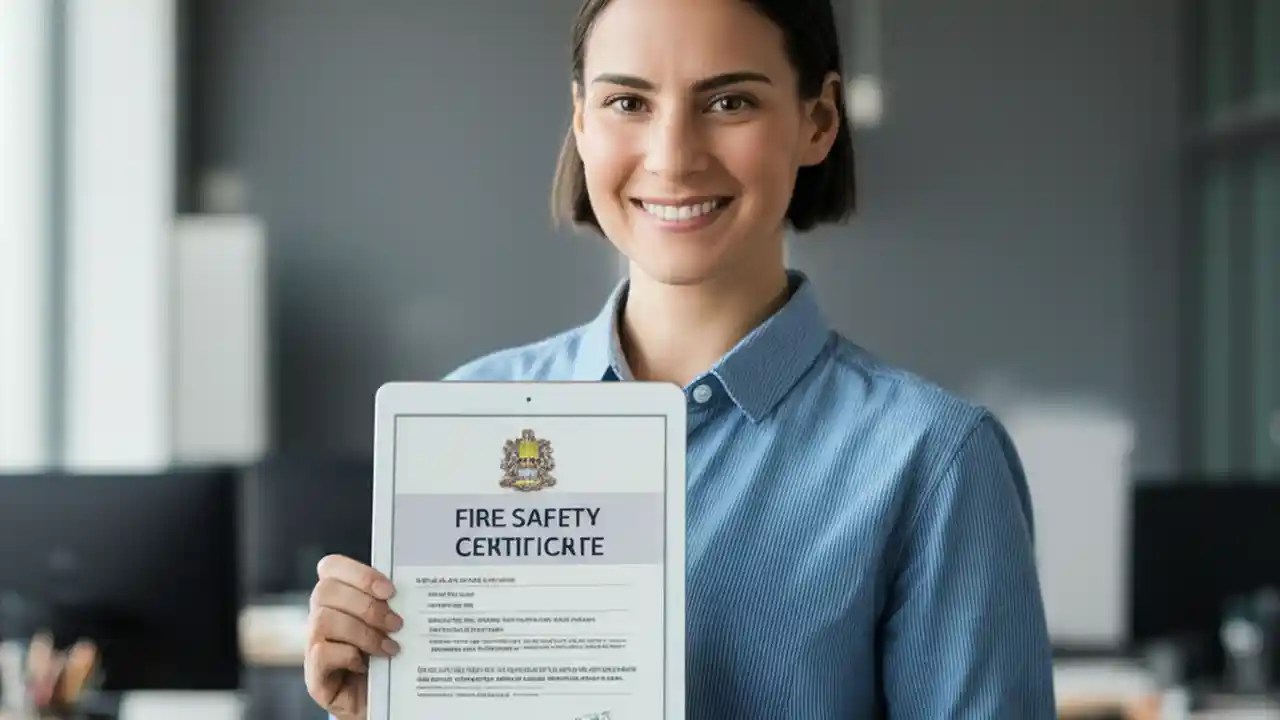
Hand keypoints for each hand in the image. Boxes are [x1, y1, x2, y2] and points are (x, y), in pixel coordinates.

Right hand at [305, 554, 403, 719]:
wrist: (380, 702)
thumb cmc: (385, 659)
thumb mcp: (389, 627)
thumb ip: (390, 605)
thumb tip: (410, 589)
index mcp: (338, 598)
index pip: (331, 567)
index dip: (360, 573)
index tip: (389, 590)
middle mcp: (320, 617)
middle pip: (327, 591)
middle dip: (367, 606)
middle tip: (397, 624)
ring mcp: (312, 646)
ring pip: (324, 620)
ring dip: (362, 632)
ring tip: (389, 647)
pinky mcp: (314, 675)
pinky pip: (322, 652)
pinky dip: (349, 655)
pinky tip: (368, 665)